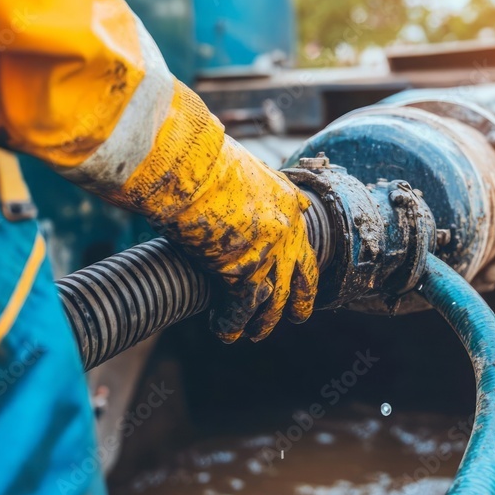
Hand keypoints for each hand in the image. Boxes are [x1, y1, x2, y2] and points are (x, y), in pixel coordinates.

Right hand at [109, 83, 317, 342]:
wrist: (190, 169)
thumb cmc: (206, 161)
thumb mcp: (252, 167)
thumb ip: (270, 188)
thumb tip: (289, 199)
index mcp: (289, 207)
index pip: (304, 244)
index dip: (302, 265)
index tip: (301, 277)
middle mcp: (286, 236)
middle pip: (302, 280)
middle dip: (299, 302)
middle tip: (296, 316)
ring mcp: (268, 258)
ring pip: (273, 304)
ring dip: (263, 323)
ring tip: (254, 334)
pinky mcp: (243, 276)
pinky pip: (240, 312)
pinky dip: (230, 325)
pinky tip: (224, 332)